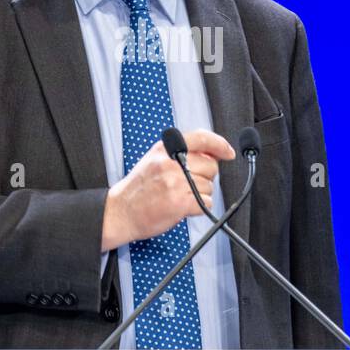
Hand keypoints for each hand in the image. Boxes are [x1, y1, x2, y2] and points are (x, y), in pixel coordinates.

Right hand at [101, 129, 235, 249]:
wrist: (121, 211)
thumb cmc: (138, 188)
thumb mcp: (154, 159)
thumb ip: (180, 152)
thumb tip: (212, 153)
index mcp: (165, 149)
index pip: (201, 138)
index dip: (220, 144)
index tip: (228, 152)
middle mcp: (170, 162)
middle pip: (211, 166)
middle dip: (206, 176)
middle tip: (189, 183)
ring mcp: (175, 182)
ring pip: (209, 186)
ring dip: (201, 194)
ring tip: (180, 195)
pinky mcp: (180, 202)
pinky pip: (206, 203)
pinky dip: (200, 207)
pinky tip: (184, 206)